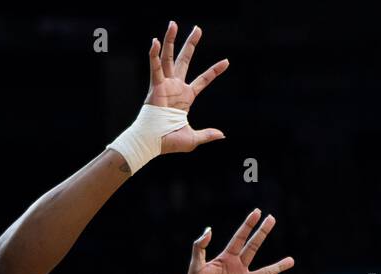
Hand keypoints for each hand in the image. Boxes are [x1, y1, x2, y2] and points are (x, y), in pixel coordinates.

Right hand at [146, 22, 228, 153]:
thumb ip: (207, 134)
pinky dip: (154, 55)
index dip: (214, 71)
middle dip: (190, 44)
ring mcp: (165, 85)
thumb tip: (222, 135)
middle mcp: (175, 87)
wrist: (153, 143)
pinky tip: (156, 42)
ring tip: (173, 24)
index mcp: (186, 97)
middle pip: (184, 60)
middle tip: (197, 28)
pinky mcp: (155, 86)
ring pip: (168, 58)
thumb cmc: (169, 142)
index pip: (203, 80)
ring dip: (170, 41)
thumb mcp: (192, 138)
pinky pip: (155, 68)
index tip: (227, 62)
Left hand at [185, 209, 294, 273]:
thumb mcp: (195, 266)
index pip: (240, 238)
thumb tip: (209, 229)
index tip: (257, 212)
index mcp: (226, 259)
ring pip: (265, 272)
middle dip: (262, 233)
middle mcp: (237, 268)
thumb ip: (200, 247)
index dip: (248, 225)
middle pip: (253, 247)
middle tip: (272, 218)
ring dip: (278, 267)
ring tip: (291, 260)